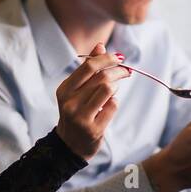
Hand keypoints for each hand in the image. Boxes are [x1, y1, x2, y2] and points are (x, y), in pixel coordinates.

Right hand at [54, 42, 130, 157]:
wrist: (70, 145)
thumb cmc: (76, 113)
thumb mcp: (76, 91)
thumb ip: (87, 69)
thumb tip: (100, 46)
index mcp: (64, 90)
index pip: (89, 66)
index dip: (107, 58)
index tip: (119, 57)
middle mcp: (70, 102)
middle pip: (102, 77)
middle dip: (118, 71)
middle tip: (127, 71)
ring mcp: (81, 117)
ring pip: (108, 90)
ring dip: (116, 87)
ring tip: (114, 91)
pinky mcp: (93, 129)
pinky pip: (113, 106)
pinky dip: (114, 103)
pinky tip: (109, 107)